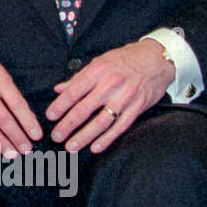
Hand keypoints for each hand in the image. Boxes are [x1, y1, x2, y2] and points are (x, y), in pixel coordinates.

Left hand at [46, 40, 175, 153]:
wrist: (157, 59)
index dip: (60, 106)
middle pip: (84, 109)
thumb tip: (58, 89)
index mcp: (97, 71)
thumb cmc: (125, 60)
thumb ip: (79, 78)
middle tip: (56, 137)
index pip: (73, 92)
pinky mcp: (138, 108)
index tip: (50, 117)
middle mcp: (110, 84)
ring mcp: (125, 97)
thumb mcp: (99, 62)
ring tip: (71, 146)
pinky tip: (95, 148)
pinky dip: (107, 139)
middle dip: (67, 125)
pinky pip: (120, 127)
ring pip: (101, 122)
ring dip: (84, 136)